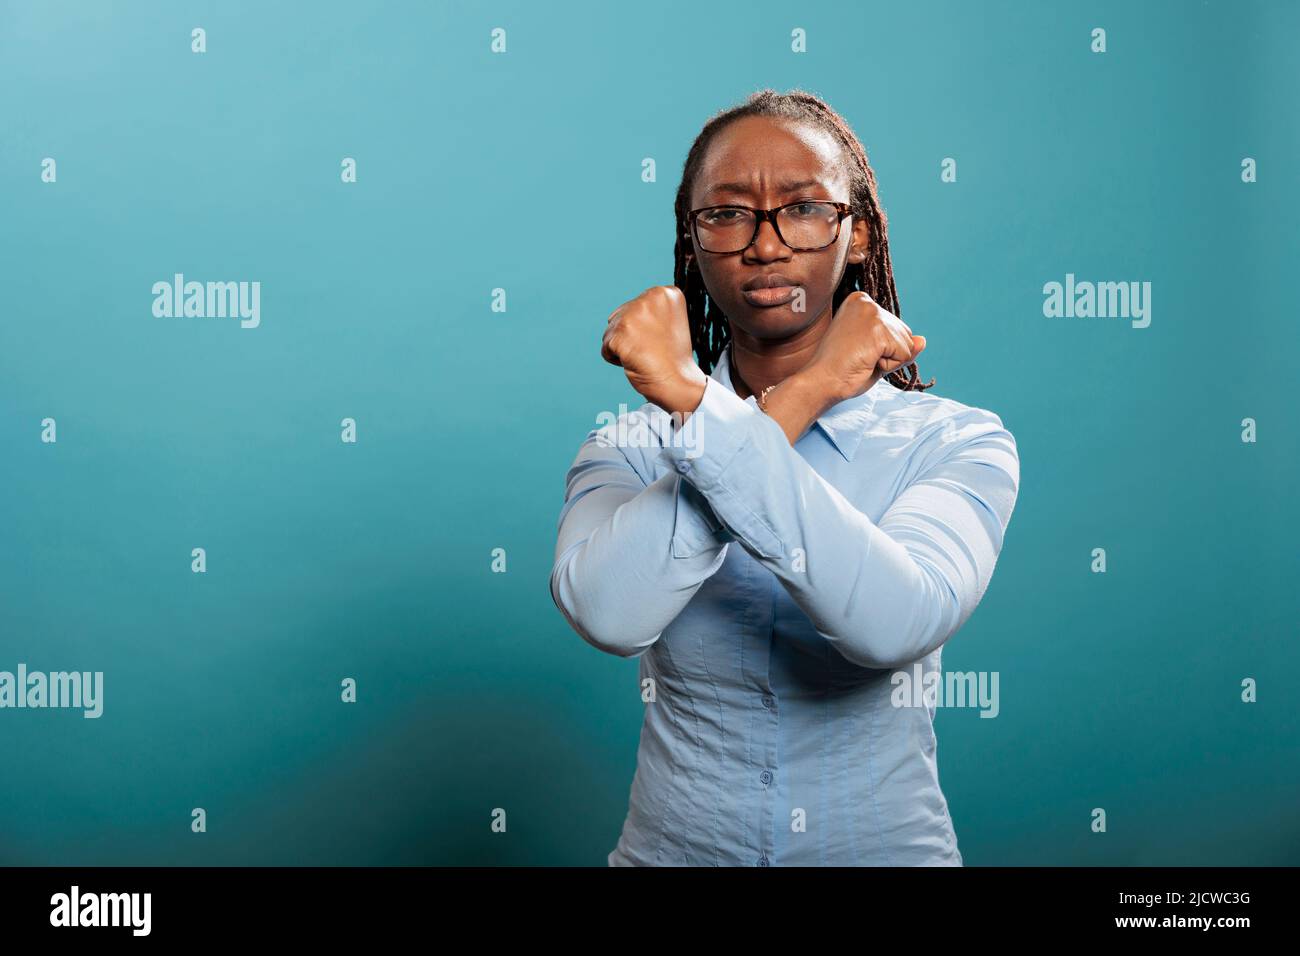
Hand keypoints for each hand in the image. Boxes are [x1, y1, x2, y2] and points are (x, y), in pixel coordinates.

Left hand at [601, 285, 707, 412]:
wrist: (677, 382)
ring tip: (644, 355)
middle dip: (631, 336)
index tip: (662, 338)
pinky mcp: (620, 334)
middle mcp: (649, 297)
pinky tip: (635, 362)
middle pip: (620, 316)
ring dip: (622, 347)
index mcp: (666, 293)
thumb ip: (648, 311)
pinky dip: (615, 359)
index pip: (636, 306)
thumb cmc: (672, 358)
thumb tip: (615, 315)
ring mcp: (634, 315)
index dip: (644, 327)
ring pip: (610, 331)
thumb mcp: (668, 323)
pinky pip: (606, 347)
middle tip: (653, 349)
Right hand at [801, 292, 925, 404]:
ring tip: (860, 360)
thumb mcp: (875, 354)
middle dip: (888, 353)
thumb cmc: (841, 371)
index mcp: (860, 301)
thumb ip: (900, 346)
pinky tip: (865, 362)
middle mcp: (867, 302)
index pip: (895, 327)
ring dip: (888, 361)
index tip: (854, 351)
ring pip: (907, 345)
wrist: (821, 382)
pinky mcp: (878, 329)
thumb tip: (923, 341)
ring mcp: (872, 314)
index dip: (881, 348)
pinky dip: (888, 366)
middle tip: (858, 358)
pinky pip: (904, 355)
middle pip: (904, 333)